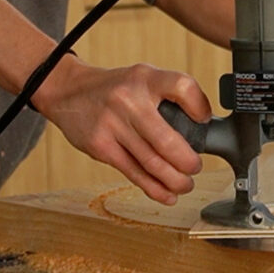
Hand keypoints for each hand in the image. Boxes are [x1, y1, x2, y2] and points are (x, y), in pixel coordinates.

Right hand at [34, 57, 211, 204]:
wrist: (69, 92)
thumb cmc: (115, 88)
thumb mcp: (142, 77)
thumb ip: (168, 95)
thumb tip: (201, 125)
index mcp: (145, 78)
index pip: (182, 86)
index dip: (199, 106)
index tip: (204, 120)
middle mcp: (129, 100)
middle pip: (167, 140)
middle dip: (188, 161)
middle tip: (196, 167)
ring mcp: (113, 124)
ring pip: (151, 162)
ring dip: (174, 180)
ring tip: (185, 184)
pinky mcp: (101, 147)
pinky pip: (133, 173)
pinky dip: (153, 188)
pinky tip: (167, 194)